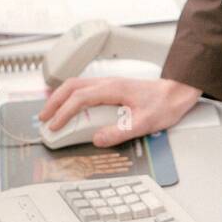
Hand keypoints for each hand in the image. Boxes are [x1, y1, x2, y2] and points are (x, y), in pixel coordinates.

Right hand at [38, 76, 200, 147]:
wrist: (177, 92)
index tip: (54, 126)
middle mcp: (108, 82)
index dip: (64, 112)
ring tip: (51, 114)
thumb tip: (98, 139)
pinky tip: (70, 108)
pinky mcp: (111, 88)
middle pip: (72, 86)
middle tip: (43, 119)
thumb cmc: (164, 104)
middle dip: (54, 102)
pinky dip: (71, 97)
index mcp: (113, 88)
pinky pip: (84, 88)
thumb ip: (120, 132)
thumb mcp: (145, 123)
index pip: (80, 98)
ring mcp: (109, 83)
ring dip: (60, 98)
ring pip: (76, 85)